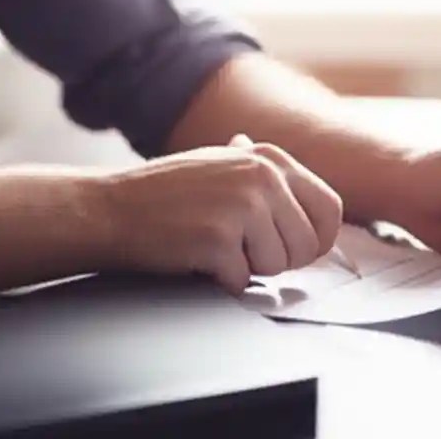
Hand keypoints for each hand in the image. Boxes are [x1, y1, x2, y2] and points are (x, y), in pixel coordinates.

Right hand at [100, 136, 343, 292]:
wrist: (109, 208)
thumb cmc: (164, 193)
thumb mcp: (218, 163)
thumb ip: (256, 167)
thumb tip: (276, 169)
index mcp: (271, 159)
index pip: (330, 210)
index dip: (315, 239)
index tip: (291, 247)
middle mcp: (263, 176)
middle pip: (308, 246)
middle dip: (278, 260)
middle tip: (240, 249)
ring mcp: (242, 206)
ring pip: (278, 267)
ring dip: (247, 268)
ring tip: (213, 246)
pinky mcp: (219, 239)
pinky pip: (242, 281)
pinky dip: (220, 280)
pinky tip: (196, 257)